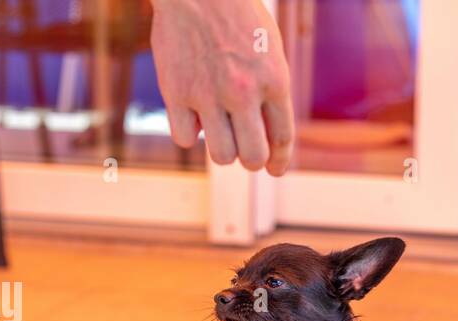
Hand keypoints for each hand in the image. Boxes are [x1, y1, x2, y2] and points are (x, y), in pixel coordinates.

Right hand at [150, 0, 294, 174]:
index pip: (282, 138)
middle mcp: (243, 92)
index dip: (279, 161)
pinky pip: (185, 139)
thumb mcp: (269, 49)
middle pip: (252, 156)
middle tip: (244, 150)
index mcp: (274, 80)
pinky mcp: (175, 92)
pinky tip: (191, 115)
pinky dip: (189, 133)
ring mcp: (208, 94)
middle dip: (251, 160)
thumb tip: (269, 138)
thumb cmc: (236, 15)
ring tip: (219, 131)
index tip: (273, 168)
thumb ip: (272, 92)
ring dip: (222, 150)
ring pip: (221, 156)